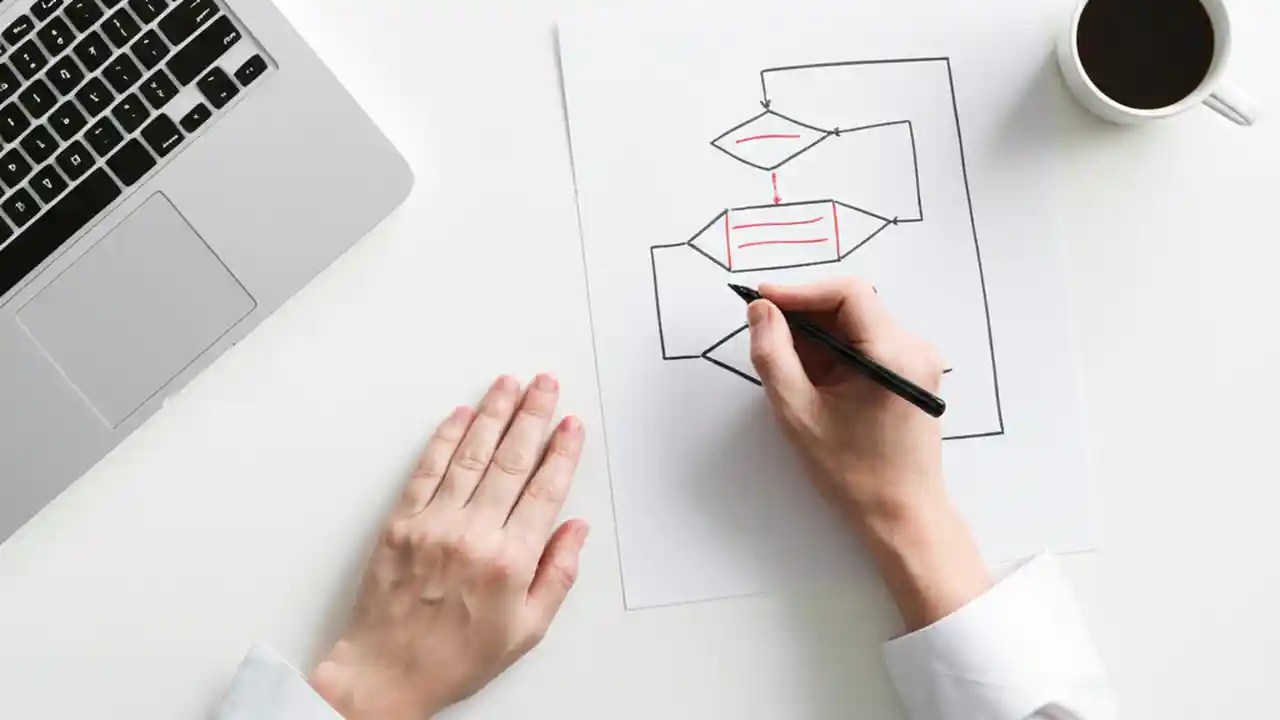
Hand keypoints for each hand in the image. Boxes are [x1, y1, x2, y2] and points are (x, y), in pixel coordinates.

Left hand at [309, 375, 588, 718]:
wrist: (387, 673)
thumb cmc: (455, 658)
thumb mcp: (527, 630)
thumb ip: (557, 574)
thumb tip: (575, 529)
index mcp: (510, 561)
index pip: (545, 490)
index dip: (562, 452)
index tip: (572, 425)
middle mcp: (473, 534)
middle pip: (511, 460)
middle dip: (533, 416)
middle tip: (546, 385)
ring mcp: (434, 524)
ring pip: (470, 454)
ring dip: (493, 413)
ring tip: (509, 384)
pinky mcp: (401, 523)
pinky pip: (427, 469)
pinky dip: (445, 438)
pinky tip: (461, 415)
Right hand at [746, 278, 989, 629]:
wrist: (902, 514)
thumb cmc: (854, 473)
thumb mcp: (799, 413)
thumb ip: (774, 355)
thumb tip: (760, 310)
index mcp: (895, 354)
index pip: (847, 292)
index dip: (799, 290)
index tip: (760, 300)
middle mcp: (914, 347)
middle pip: (852, 303)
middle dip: (803, 311)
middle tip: (762, 327)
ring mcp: (915, 359)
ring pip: (855, 321)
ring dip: (815, 330)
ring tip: (780, 354)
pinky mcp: (908, 371)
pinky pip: (864, 341)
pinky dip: (831, 347)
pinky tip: (807, 370)